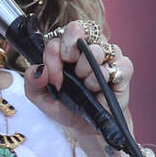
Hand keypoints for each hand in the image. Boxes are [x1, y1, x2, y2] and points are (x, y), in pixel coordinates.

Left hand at [22, 20, 132, 145]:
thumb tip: (38, 69)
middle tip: (71, 72)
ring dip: (88, 70)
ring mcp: (106, 56)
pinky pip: (121, 63)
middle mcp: (86, 47)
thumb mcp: (42, 99)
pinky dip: (109, 76)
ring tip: (87, 85)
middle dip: (68, 51)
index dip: (53, 55)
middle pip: (77, 28)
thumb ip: (32, 83)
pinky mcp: (123, 69)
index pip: (57, 35)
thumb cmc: (67, 106)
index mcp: (65, 48)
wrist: (87, 127)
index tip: (54, 77)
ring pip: (99, 48)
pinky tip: (102, 86)